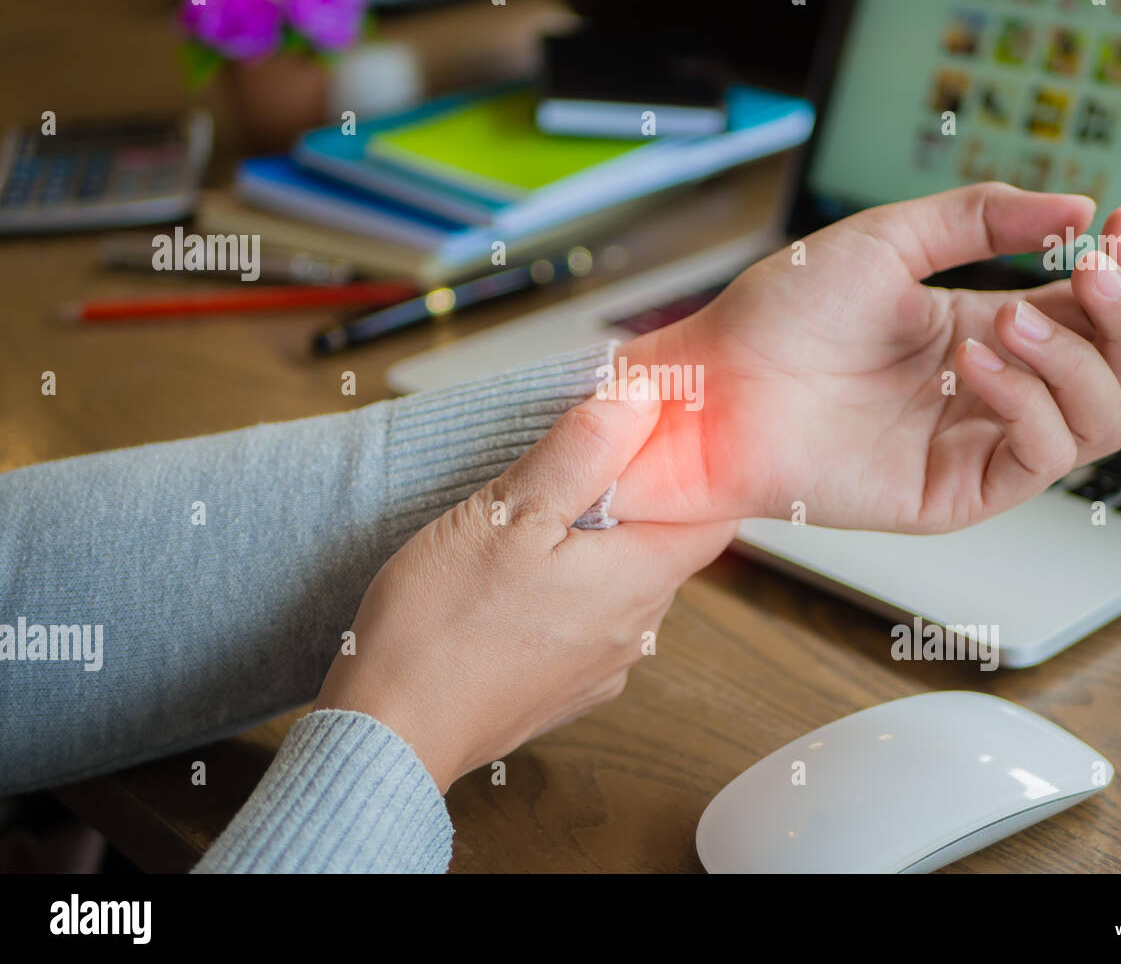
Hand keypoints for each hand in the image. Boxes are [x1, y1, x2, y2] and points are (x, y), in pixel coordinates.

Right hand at [314, 384, 737, 790]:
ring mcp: (600, 666)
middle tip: (567, 467)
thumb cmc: (440, 628)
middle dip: (629, 502)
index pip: (713, 517)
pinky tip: (510, 582)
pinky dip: (563, 592)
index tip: (646, 435)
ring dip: (589, 547)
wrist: (388, 737)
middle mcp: (636, 631)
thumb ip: (583, 452)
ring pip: (619, 582)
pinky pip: (584, 621)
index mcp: (640, 581)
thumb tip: (641, 401)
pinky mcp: (561, 689)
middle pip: (662, 545)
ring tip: (527, 524)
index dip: (688, 469)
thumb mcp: (509, 513)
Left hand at [611, 182, 1120, 532]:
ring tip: (1004, 321)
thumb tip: (1078, 209)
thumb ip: (981, 218)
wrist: (715, 383)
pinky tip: (975, 364)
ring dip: (1074, 362)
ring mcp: (975, 444)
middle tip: (1094, 272)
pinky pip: (1039, 460)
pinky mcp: (952, 493)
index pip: (1095, 314)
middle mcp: (991, 390)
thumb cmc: (780, 314)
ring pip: (1100, 423)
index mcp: (982, 331)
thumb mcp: (887, 240)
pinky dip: (1029, 405)